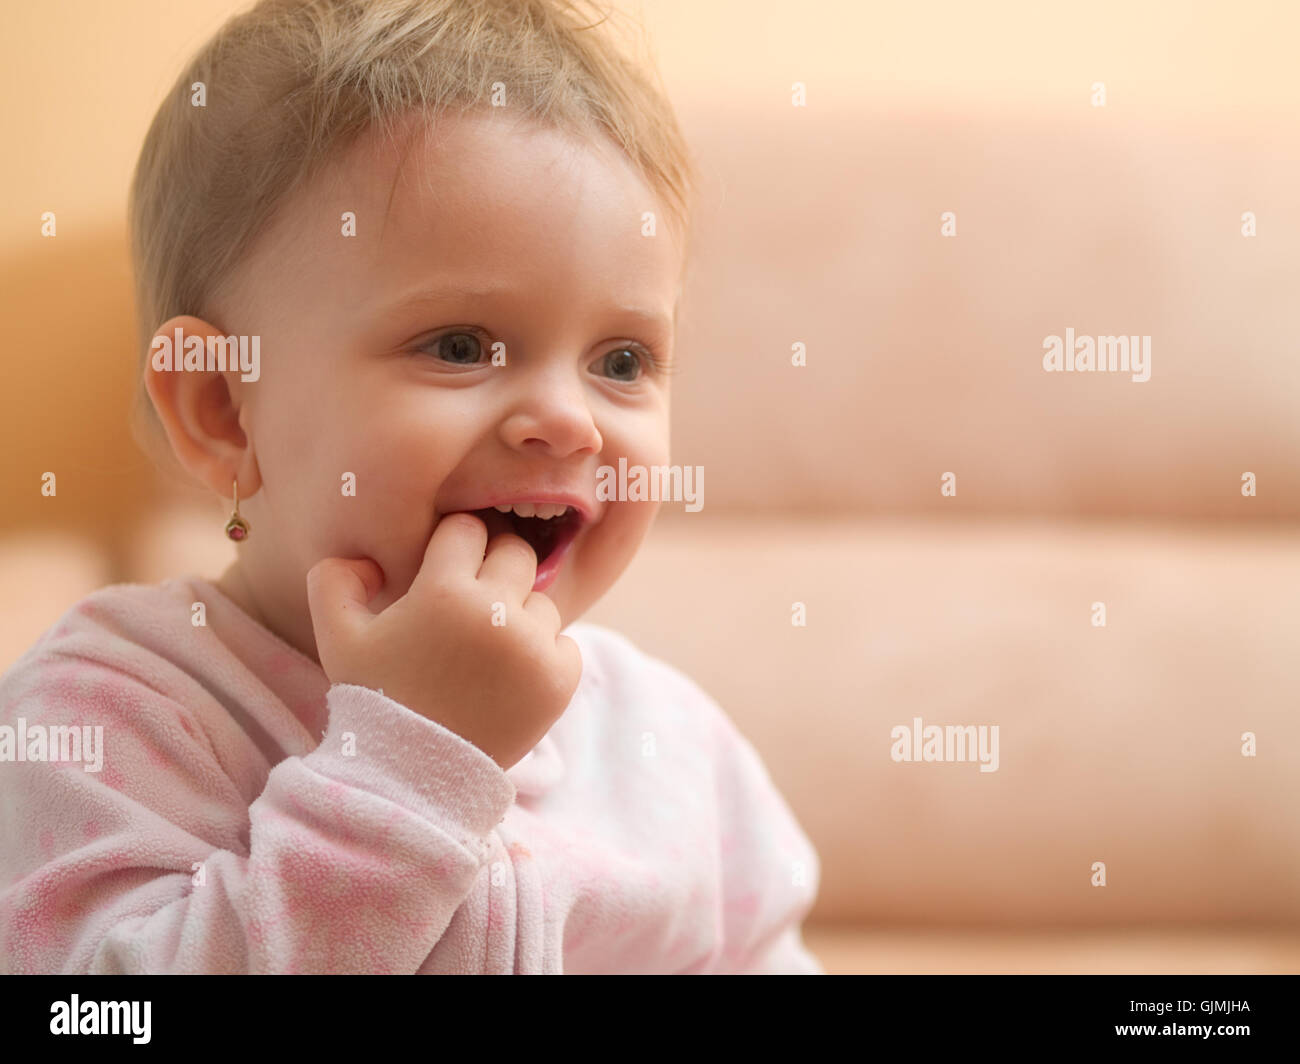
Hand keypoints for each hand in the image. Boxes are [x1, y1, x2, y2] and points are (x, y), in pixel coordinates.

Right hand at [306, 513, 581, 769]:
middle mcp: (495, 612)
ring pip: (541, 599)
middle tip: (472, 605)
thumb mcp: (337, 637)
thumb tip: (368, 557)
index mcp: (442, 591)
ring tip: (485, 651)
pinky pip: (565, 642)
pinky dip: (544, 655)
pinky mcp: (559, 680)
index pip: (467, 529)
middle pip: (515, 553)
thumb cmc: (376, 699)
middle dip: (494, 569)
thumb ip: (334, 579)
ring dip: (519, 616)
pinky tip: (508, 678)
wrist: (413, 777)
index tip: (444, 571)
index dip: (452, 546)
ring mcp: (533, 646)